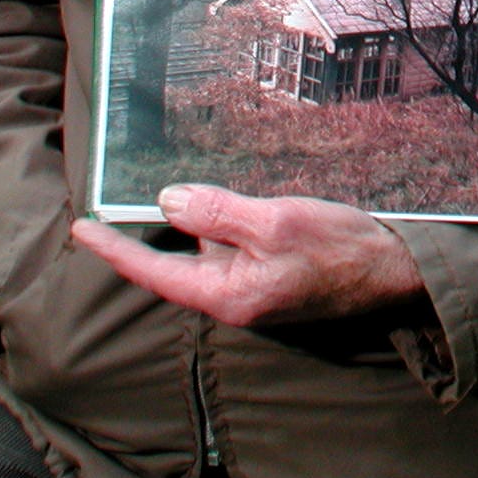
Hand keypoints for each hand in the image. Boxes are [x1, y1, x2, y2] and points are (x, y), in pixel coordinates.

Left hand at [71, 184, 428, 326]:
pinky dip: (228, 221)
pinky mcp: (274, 274)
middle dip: (160, 227)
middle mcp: (234, 296)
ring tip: (197, 181)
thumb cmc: (340, 249)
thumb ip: (220, 213)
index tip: (80, 228)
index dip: (114, 249)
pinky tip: (236, 196)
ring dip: (202, 218)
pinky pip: (236, 246)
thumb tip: (170, 201)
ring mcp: (255, 287)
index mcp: (227, 293)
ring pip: (211, 248)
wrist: (396, 271)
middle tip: (133, 190)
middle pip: (181, 259)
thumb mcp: (276, 222)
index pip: (154, 271)